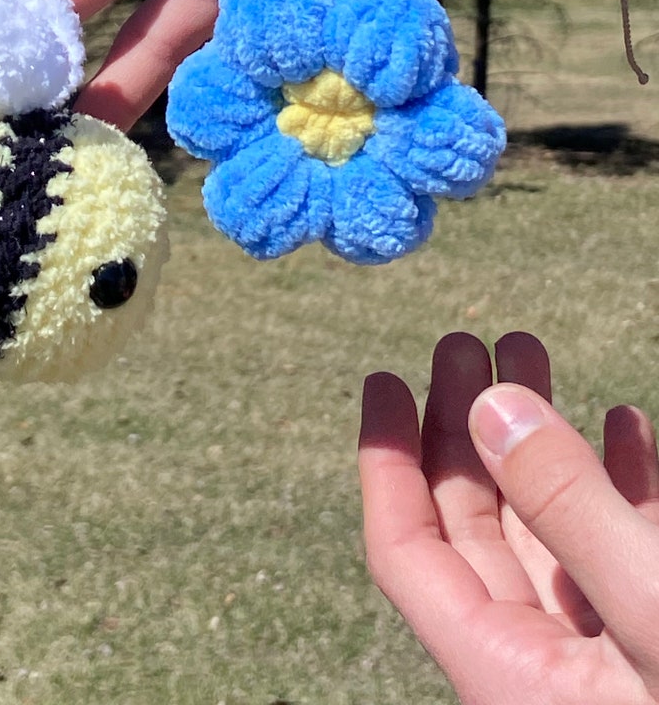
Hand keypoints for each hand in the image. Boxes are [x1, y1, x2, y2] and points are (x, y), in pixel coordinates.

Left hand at [360, 332, 658, 704]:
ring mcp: (609, 658)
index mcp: (508, 675)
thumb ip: (570, 508)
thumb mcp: (656, 610)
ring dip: (538, 439)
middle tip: (465, 342)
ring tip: (532, 354)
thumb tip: (491, 406)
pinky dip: (620, 482)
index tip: (383, 378)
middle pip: (473, 526)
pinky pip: (624, 551)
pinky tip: (626, 426)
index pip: (409, 552)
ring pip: (546, 529)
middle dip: (465, 428)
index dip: (386, 462)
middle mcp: (544, 666)